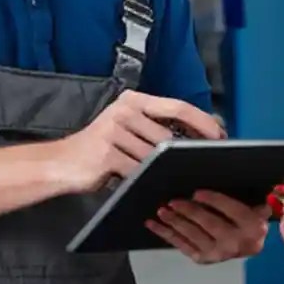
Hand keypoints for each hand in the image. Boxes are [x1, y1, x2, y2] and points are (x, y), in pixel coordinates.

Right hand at [50, 90, 225, 193]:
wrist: (62, 163)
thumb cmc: (101, 149)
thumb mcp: (128, 129)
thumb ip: (157, 127)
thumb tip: (200, 135)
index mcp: (133, 100)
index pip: (178, 106)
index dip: (203, 122)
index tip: (221, 136)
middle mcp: (124, 110)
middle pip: (169, 136)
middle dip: (184, 154)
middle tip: (197, 166)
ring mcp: (114, 130)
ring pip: (155, 156)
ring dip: (159, 170)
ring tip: (158, 176)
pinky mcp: (107, 153)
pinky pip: (138, 170)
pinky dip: (143, 179)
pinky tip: (143, 183)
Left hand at [145, 190, 269, 262]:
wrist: (250, 243)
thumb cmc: (246, 217)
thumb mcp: (253, 202)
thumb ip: (248, 191)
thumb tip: (241, 168)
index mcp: (253, 225)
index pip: (232, 210)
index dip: (214, 200)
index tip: (197, 193)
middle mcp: (238, 242)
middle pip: (211, 224)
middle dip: (191, 212)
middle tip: (174, 202)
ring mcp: (219, 253)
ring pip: (194, 235)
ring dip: (175, 222)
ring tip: (163, 211)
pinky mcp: (204, 258)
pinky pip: (181, 245)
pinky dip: (166, 233)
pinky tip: (153, 224)